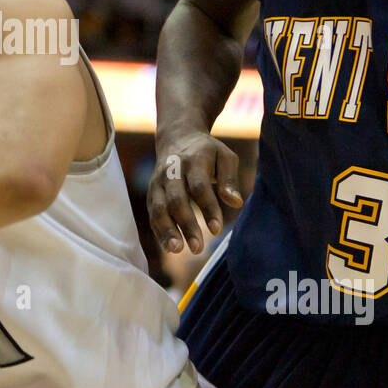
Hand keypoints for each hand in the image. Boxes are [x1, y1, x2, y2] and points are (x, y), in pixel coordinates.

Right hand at [147, 131, 243, 253]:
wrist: (177, 138)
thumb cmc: (207, 152)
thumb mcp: (225, 156)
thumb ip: (229, 179)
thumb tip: (236, 203)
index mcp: (193, 161)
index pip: (199, 187)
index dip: (208, 208)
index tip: (217, 230)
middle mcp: (171, 172)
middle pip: (176, 200)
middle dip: (186, 225)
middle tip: (198, 248)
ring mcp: (158, 182)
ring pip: (159, 208)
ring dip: (167, 230)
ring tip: (177, 250)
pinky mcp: (152, 193)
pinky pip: (152, 213)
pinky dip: (159, 230)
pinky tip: (168, 247)